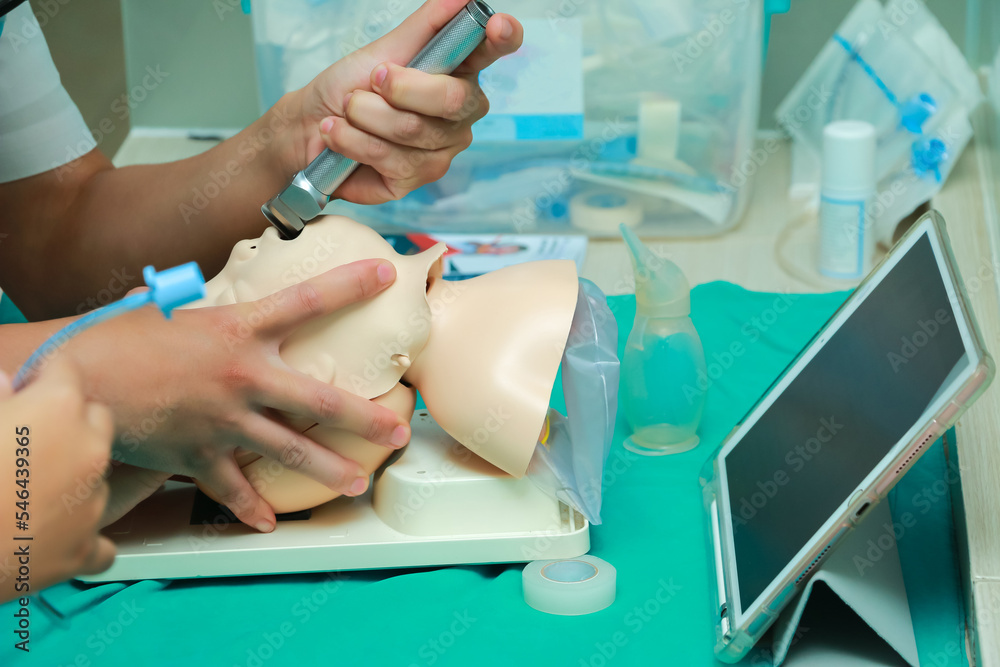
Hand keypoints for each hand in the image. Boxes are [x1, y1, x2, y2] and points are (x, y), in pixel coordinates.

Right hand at [0, 359, 114, 601]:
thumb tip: (4, 381)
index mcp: (57, 407)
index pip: (65, 368)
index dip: (43, 377)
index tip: (29, 387)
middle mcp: (89, 449)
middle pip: (97, 419)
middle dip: (71, 422)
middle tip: (31, 440)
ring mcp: (92, 501)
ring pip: (96, 478)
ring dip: (73, 479)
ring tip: (28, 493)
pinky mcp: (85, 549)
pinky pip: (97, 543)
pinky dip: (77, 538)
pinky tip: (50, 540)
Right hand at [68, 259, 409, 532]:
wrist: (76, 378)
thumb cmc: (120, 337)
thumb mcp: (174, 308)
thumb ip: (210, 308)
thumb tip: (217, 294)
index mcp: (238, 330)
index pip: (307, 300)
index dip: (351, 285)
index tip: (385, 274)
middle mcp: (242, 377)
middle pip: (320, 400)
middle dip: (367, 418)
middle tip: (399, 429)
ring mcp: (224, 421)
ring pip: (290, 451)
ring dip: (329, 468)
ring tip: (357, 481)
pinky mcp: (198, 455)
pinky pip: (232, 488)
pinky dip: (249, 508)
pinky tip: (267, 522)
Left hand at [280, 0, 522, 203]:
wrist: (310, 128)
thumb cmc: (349, 87)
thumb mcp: (383, 50)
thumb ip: (427, 25)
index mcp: (458, 74)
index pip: (491, 53)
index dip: (502, 39)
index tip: (497, 25)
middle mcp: (458, 115)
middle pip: (451, 98)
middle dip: (399, 87)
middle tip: (370, 80)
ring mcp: (441, 150)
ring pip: (412, 130)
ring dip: (365, 115)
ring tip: (346, 110)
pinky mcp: (415, 180)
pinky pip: (391, 159)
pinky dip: (354, 141)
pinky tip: (340, 134)